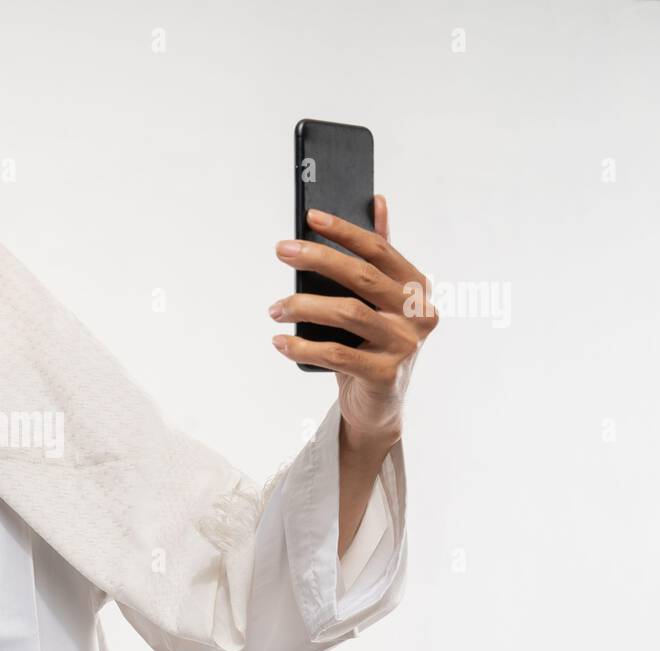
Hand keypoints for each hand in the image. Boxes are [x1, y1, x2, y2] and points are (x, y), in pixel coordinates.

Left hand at [270, 195, 436, 444]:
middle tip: (282, 250)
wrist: (378, 406)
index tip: (311, 216)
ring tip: (275, 308)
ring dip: (303, 306)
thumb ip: (380, 256)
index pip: (379, 249)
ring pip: (348, 314)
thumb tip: (378, 202)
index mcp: (417, 288)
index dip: (345, 230)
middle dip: (318, 259)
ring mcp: (404, 345)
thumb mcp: (379, 300)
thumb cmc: (373, 345)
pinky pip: (336, 354)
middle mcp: (418, 314)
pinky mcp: (385, 374)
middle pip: (362, 276)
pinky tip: (280, 341)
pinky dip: (302, 346)